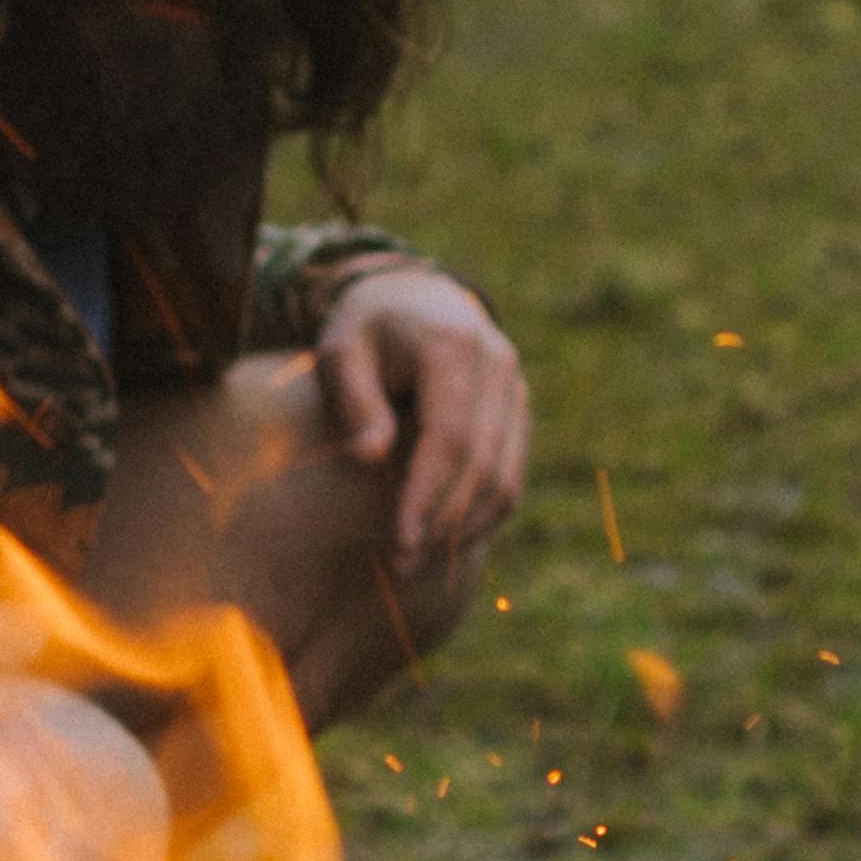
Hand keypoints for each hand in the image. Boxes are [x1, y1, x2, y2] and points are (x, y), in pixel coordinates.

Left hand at [316, 264, 527, 571]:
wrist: (412, 295)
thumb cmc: (365, 329)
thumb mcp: (341, 352)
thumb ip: (356, 402)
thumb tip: (372, 459)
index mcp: (452, 344)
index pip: (450, 436)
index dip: (428, 494)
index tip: (400, 540)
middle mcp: (498, 363)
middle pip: (483, 463)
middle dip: (444, 522)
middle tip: (403, 565)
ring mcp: (515, 386)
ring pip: (506, 474)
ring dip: (466, 526)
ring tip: (421, 562)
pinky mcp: (519, 408)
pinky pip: (512, 471)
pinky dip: (484, 511)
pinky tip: (447, 538)